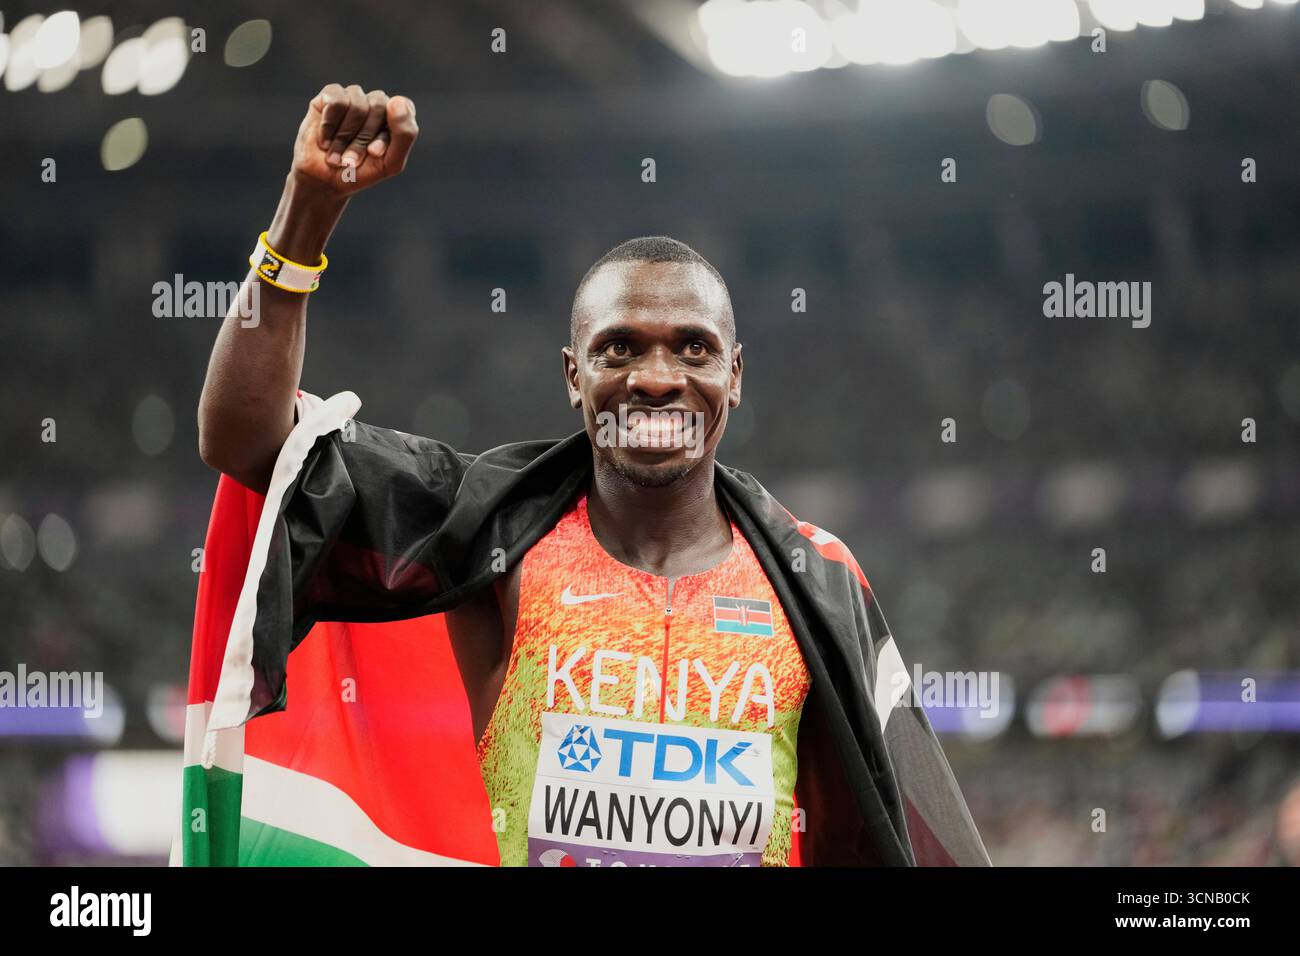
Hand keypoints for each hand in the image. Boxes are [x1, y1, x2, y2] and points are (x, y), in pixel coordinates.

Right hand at [290, 84, 417, 194]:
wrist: (325, 180)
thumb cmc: (360, 171)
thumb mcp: (391, 163)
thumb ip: (405, 134)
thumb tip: (397, 100)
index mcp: (397, 117)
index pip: (404, 109)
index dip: (388, 132)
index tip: (374, 153)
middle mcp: (377, 102)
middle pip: (379, 106)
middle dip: (363, 139)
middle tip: (352, 161)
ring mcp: (354, 96)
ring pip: (357, 105)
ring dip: (344, 137)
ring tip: (337, 156)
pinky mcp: (330, 94)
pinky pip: (336, 102)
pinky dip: (330, 127)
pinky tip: (325, 141)